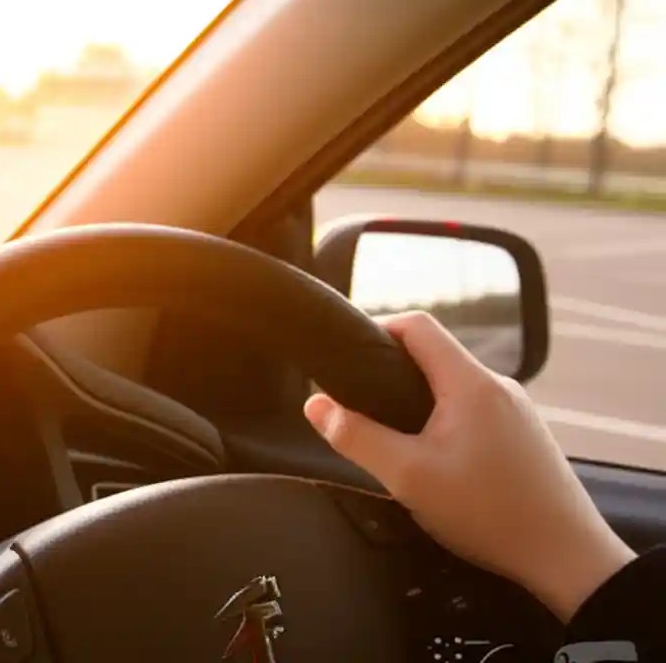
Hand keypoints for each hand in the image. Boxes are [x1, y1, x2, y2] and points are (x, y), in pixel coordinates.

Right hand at [303, 311, 633, 622]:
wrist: (565, 557)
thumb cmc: (487, 512)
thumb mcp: (408, 477)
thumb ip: (357, 437)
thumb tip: (316, 405)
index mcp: (470, 383)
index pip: (418, 326)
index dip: (377, 329)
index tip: (347, 358)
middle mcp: (498, 386)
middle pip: (435, 356)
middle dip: (393, 373)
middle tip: (361, 406)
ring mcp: (517, 410)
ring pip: (454, 387)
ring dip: (419, 401)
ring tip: (394, 439)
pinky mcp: (526, 435)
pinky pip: (476, 411)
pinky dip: (446, 421)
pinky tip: (437, 460)